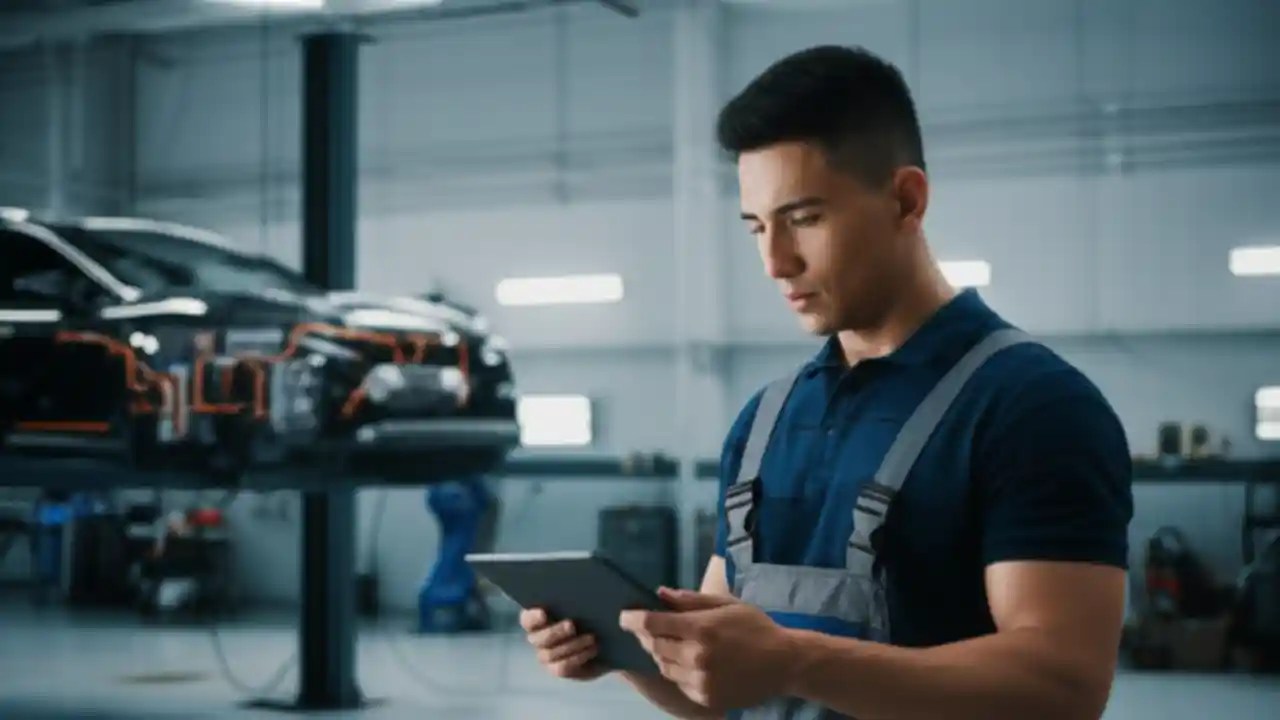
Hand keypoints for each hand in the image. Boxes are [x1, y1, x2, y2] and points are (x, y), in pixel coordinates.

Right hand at [520, 607, 608, 680]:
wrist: (610, 637)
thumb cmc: (596, 611)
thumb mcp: (595, 601)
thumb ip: (592, 597)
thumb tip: (602, 608)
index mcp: (539, 617)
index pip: (527, 619)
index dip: (532, 617)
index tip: (544, 613)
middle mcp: (538, 638)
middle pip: (536, 639)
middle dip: (554, 632)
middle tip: (572, 625)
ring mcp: (547, 656)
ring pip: (549, 654)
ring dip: (571, 646)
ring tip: (592, 638)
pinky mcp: (560, 669)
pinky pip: (561, 668)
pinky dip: (577, 658)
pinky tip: (592, 650)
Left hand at [619, 587, 794, 709]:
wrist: (784, 663)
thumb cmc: (755, 627)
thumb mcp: (726, 604)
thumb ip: (690, 600)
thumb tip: (659, 593)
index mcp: (701, 628)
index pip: (653, 623)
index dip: (633, 619)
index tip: (623, 616)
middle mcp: (697, 656)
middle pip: (654, 646)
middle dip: (648, 636)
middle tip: (650, 628)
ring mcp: (701, 680)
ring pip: (663, 666)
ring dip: (662, 654)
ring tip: (673, 645)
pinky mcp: (706, 697)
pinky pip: (679, 683)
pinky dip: (679, 672)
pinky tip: (691, 663)